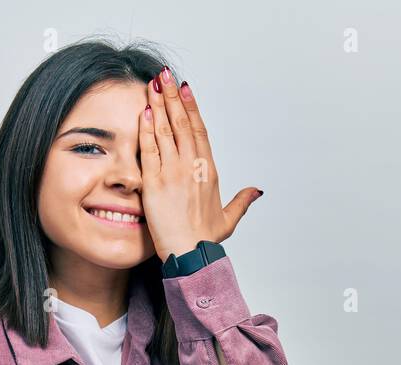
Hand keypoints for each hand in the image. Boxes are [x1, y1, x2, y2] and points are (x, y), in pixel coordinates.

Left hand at [139, 67, 262, 261]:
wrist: (191, 254)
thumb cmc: (206, 240)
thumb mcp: (229, 218)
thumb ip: (242, 201)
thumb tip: (257, 191)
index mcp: (209, 171)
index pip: (199, 130)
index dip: (191, 107)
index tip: (185, 88)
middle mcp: (192, 167)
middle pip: (181, 123)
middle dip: (173, 96)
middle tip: (164, 75)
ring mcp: (173, 172)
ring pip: (165, 130)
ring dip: (158, 105)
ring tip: (152, 84)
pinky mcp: (155, 182)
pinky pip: (149, 149)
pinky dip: (146, 129)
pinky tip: (143, 111)